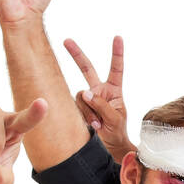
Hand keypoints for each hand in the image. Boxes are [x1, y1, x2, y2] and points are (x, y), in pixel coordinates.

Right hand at [64, 36, 134, 158]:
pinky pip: (77, 107)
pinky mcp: (79, 107)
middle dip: (76, 54)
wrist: (110, 146)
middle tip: (66, 41)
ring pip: (81, 96)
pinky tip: (93, 126)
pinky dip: (86, 117)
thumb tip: (85, 92)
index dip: (117, 53)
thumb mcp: (115, 118)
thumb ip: (101, 105)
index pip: (116, 69)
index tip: (118, 37)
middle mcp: (99, 90)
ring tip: (99, 124)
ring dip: (90, 111)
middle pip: (87, 69)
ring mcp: (88, 99)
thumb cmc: (117, 131)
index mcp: (114, 90)